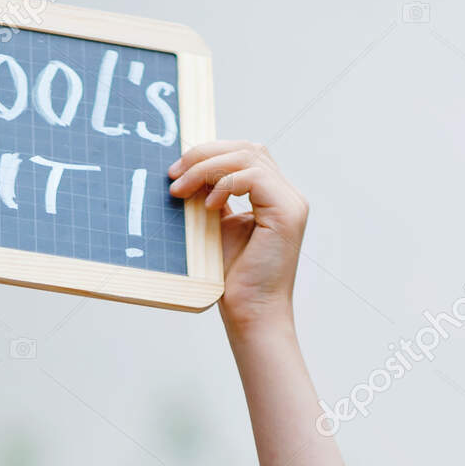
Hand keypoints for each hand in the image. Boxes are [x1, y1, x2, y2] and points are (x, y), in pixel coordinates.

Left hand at [168, 141, 307, 336]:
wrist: (250, 316)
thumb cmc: (234, 282)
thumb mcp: (218, 230)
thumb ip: (213, 200)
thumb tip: (186, 176)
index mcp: (273, 197)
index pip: (245, 156)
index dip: (209, 154)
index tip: (176, 172)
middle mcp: (287, 195)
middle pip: (247, 149)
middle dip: (205, 154)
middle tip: (173, 173)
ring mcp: (290, 202)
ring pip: (249, 157)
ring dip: (208, 167)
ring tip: (181, 189)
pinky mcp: (287, 213)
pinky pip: (254, 177)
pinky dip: (225, 184)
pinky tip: (207, 205)